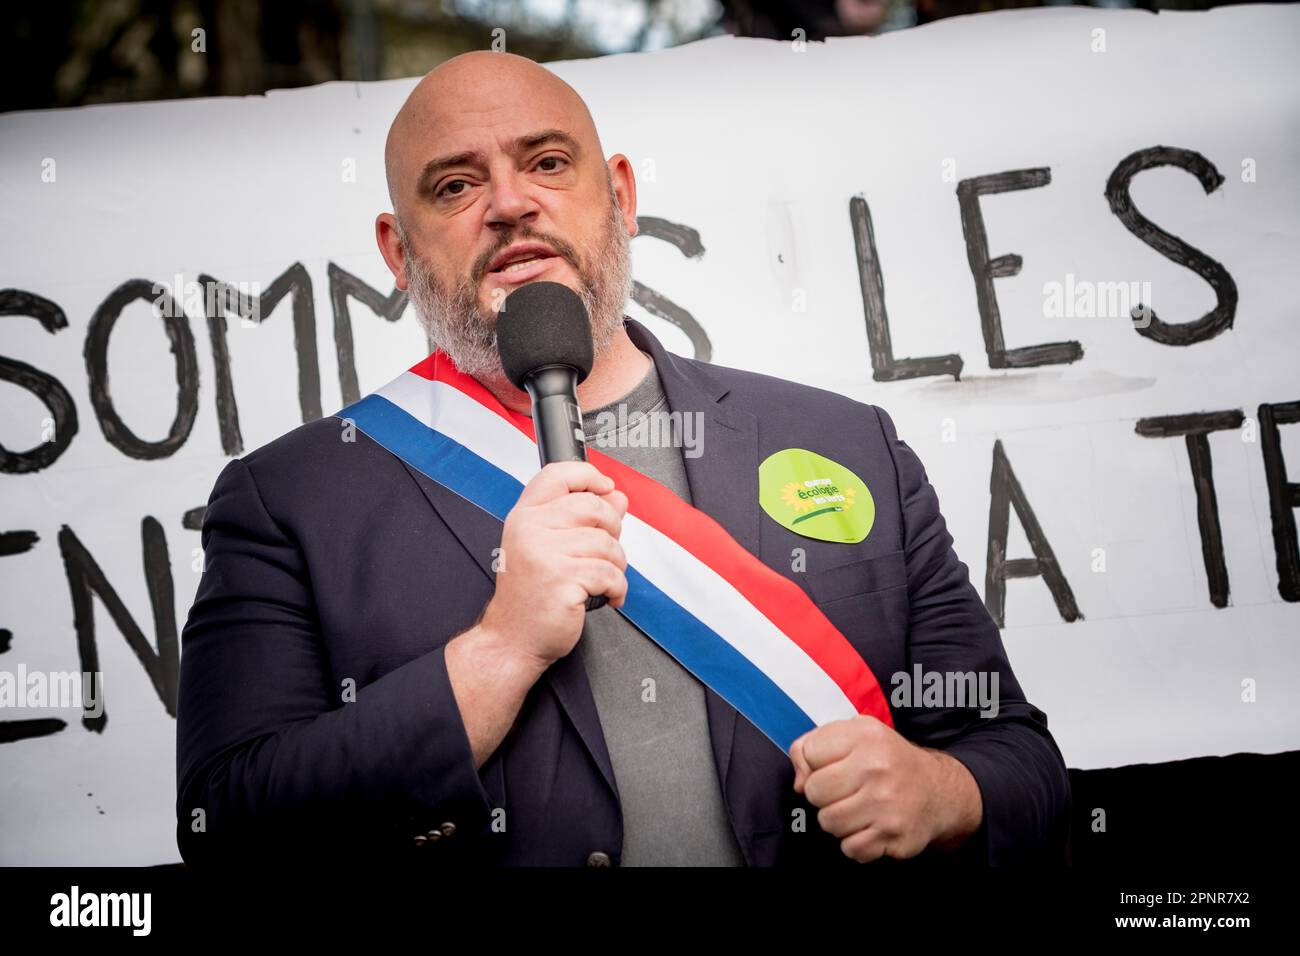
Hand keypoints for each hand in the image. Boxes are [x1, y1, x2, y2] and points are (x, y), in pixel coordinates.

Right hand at [479, 461, 627, 669]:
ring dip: (616, 565)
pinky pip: (609, 573)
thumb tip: (616, 497)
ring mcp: (545, 554)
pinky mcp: (562, 580)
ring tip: (602, 579)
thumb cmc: (529, 596)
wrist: (512, 639)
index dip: (589, 476)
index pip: (558, 475)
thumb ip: (582, 519)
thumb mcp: (548, 547)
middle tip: (606, 550)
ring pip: (607, 543)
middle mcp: (531, 529)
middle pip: (592, 505)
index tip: (606, 487)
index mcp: (525, 516)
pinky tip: (606, 595)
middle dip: (612, 528)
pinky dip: (616, 588)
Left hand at [790, 715, 982, 861]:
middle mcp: (876, 767)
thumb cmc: (888, 762)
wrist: (939, 791)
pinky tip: (870, 827)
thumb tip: (798, 783)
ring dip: (838, 821)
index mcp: (865, 735)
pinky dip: (856, 843)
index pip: (808, 752)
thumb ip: (814, 745)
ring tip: (858, 809)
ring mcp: (886, 803)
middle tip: (846, 792)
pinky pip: (850, 848)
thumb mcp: (855, 735)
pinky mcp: (893, 835)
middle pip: (814, 791)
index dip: (814, 764)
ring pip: (828, 822)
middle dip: (824, 796)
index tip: (832, 768)